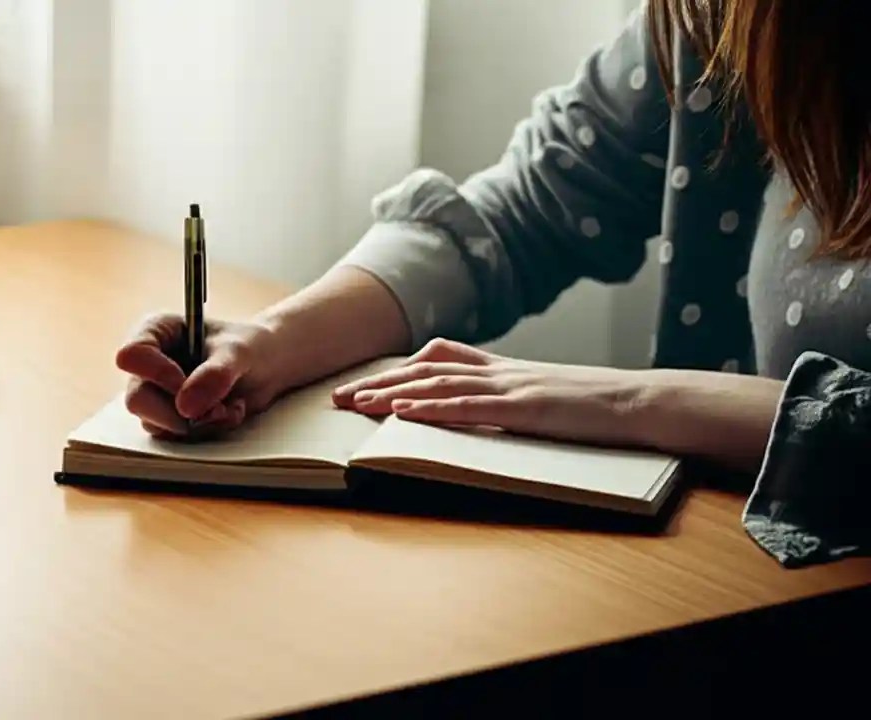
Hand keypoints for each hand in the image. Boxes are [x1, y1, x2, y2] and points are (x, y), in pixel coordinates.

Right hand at [115, 313, 280, 438]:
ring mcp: (158, 394)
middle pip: (137, 398)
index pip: (132, 356)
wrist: (269, 367)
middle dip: (178, 412)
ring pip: (155, 423)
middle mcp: (150, 364)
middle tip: (215, 409)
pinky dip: (205, 431)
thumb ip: (214, 374)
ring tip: (230, 407)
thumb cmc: (251, 346)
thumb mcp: (238, 353)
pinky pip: (175, 436)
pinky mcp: (171, 417)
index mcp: (157, 331)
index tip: (186, 384)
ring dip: (197, 424)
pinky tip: (228, 414)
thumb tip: (185, 407)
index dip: (157, 374)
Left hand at [332, 338, 783, 467]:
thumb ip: (510, 398)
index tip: (362, 381)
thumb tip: (478, 411)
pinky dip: (431, 408)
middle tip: (336, 396)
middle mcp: (499, 371)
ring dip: (392, 394)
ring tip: (354, 403)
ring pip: (437, 384)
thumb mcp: (544, 397)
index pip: (438, 359)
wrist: (642, 402)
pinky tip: (403, 413)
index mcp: (503, 368)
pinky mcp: (522, 407)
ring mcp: (510, 386)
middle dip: (378, 382)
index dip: (397, 369)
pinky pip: (467, 407)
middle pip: (425, 370)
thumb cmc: (597, 407)